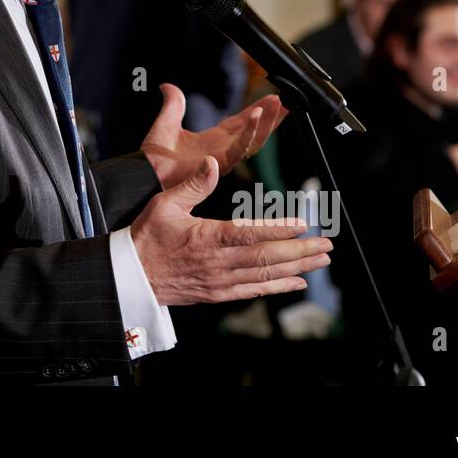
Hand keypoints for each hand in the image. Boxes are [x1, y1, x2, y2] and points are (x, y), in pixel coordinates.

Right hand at [130, 155, 332, 306]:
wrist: (131, 277)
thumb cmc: (147, 237)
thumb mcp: (164, 204)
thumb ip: (192, 185)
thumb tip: (211, 163)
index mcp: (207, 238)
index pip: (250, 233)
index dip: (279, 230)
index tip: (302, 225)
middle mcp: (218, 263)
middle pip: (267, 258)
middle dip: (300, 251)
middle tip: (326, 245)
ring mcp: (220, 281)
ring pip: (265, 275)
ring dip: (296, 268)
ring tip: (320, 260)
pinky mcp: (218, 294)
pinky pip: (254, 291)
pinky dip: (278, 287)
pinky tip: (297, 282)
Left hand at [140, 83, 287, 189]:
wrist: (144, 175)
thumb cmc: (154, 158)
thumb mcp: (165, 124)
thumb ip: (172, 105)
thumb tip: (167, 86)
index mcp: (214, 141)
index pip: (242, 124)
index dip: (258, 111)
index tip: (272, 97)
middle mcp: (222, 151)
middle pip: (254, 132)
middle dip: (272, 118)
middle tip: (286, 100)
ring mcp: (221, 159)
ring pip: (252, 140)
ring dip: (266, 122)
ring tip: (277, 103)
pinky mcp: (217, 164)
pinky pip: (238, 147)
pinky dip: (248, 131)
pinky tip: (256, 115)